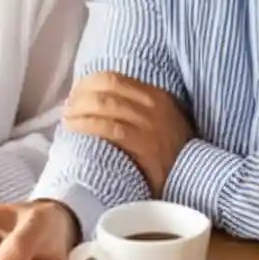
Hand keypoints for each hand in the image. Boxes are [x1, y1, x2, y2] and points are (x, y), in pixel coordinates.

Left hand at [62, 72, 191, 195]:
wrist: (192, 180)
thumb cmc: (170, 155)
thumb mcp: (163, 123)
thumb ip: (139, 109)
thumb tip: (102, 101)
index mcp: (157, 97)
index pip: (113, 79)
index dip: (87, 84)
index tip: (74, 94)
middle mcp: (154, 107)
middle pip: (105, 91)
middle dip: (80, 98)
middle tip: (66, 109)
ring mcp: (150, 126)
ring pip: (105, 107)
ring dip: (79, 111)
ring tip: (67, 121)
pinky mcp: (145, 146)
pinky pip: (109, 129)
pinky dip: (87, 126)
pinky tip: (75, 130)